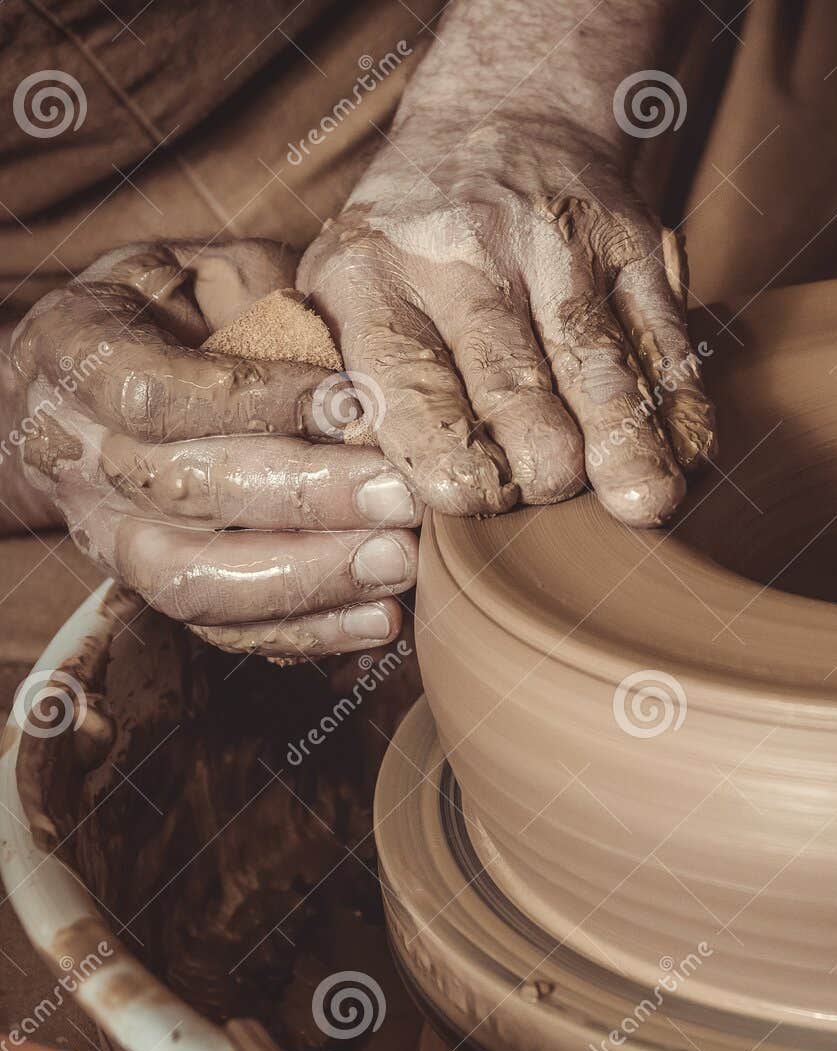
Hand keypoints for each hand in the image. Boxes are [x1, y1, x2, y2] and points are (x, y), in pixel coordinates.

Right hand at [6, 239, 419, 659]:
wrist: (91, 383)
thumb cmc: (180, 310)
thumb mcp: (209, 271)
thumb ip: (265, 299)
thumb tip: (352, 351)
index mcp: (74, 353)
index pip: (154, 393)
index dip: (257, 403)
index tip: (354, 405)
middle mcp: (75, 453)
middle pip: (186, 492)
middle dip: (305, 499)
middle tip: (400, 497)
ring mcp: (107, 532)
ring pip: (195, 579)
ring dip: (308, 578)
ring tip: (399, 564)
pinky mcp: (154, 587)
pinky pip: (223, 630)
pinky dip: (308, 633)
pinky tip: (383, 619)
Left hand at [297, 114, 714, 525]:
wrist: (502, 117)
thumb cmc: (411, 242)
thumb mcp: (344, 288)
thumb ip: (351, 389)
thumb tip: (379, 502)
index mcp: (374, 278)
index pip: (407, 383)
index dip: (447, 454)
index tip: (474, 500)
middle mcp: (464, 256)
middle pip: (510, 380)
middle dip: (539, 455)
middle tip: (551, 493)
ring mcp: (558, 248)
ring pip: (596, 361)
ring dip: (625, 441)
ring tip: (643, 502)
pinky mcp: (634, 245)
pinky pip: (664, 336)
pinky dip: (680, 403)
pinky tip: (689, 456)